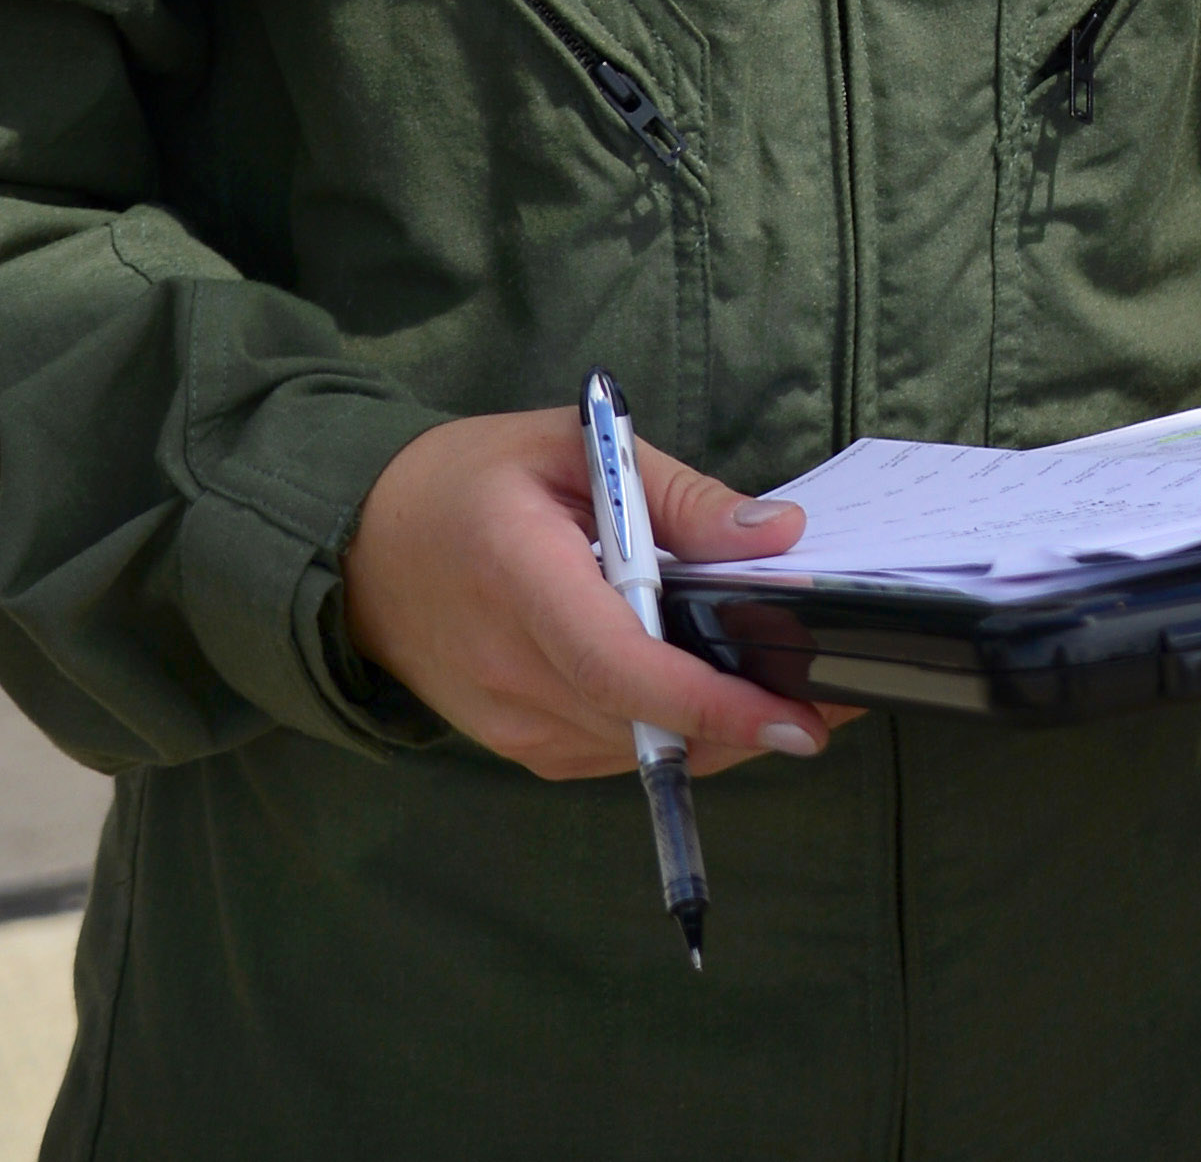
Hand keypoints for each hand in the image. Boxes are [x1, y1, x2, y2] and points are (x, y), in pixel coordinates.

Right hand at [342, 408, 856, 778]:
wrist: (363, 546)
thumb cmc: (473, 479)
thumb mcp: (575, 446)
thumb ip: (677, 494)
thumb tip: (779, 539)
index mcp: (521, 579)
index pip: (622, 665)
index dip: (711, 702)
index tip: (795, 715)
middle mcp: (510, 670)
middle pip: (643, 721)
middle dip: (747, 719)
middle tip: (837, 693)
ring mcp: (507, 722)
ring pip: (636, 748)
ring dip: (718, 732)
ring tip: (795, 693)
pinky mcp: (514, 744)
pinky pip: (611, 753)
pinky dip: (671, 732)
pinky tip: (717, 699)